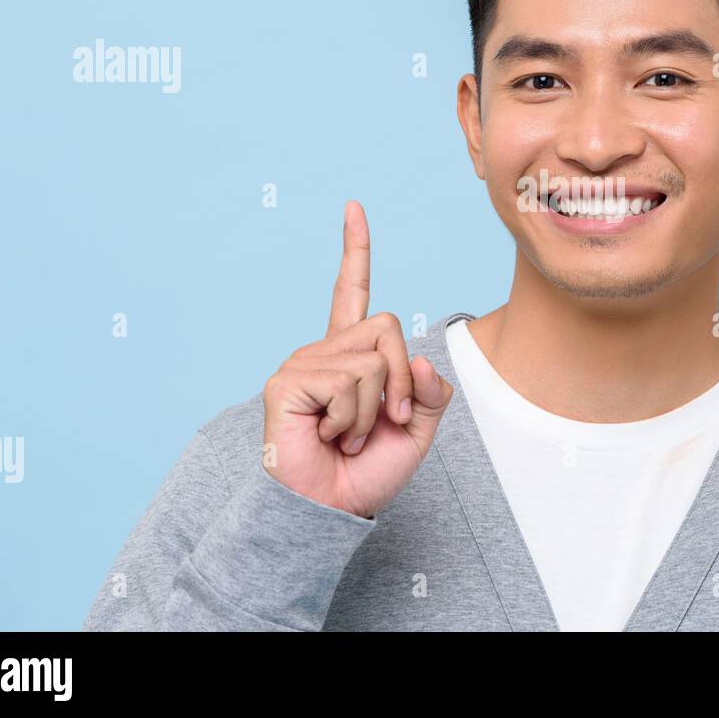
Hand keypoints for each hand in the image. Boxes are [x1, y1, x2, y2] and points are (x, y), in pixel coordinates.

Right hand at [261, 200, 454, 517]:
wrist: (331, 509)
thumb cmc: (367, 471)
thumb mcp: (417, 429)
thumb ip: (430, 392)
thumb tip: (419, 361)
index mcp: (352, 354)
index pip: (352, 292)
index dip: (356, 251)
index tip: (353, 208)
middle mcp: (325, 349)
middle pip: (389, 326)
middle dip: (402, 378)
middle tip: (385, 420)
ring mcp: (304, 362)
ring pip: (374, 358)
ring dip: (375, 408)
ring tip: (347, 435)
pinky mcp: (288, 381)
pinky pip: (349, 382)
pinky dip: (352, 419)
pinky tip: (328, 435)